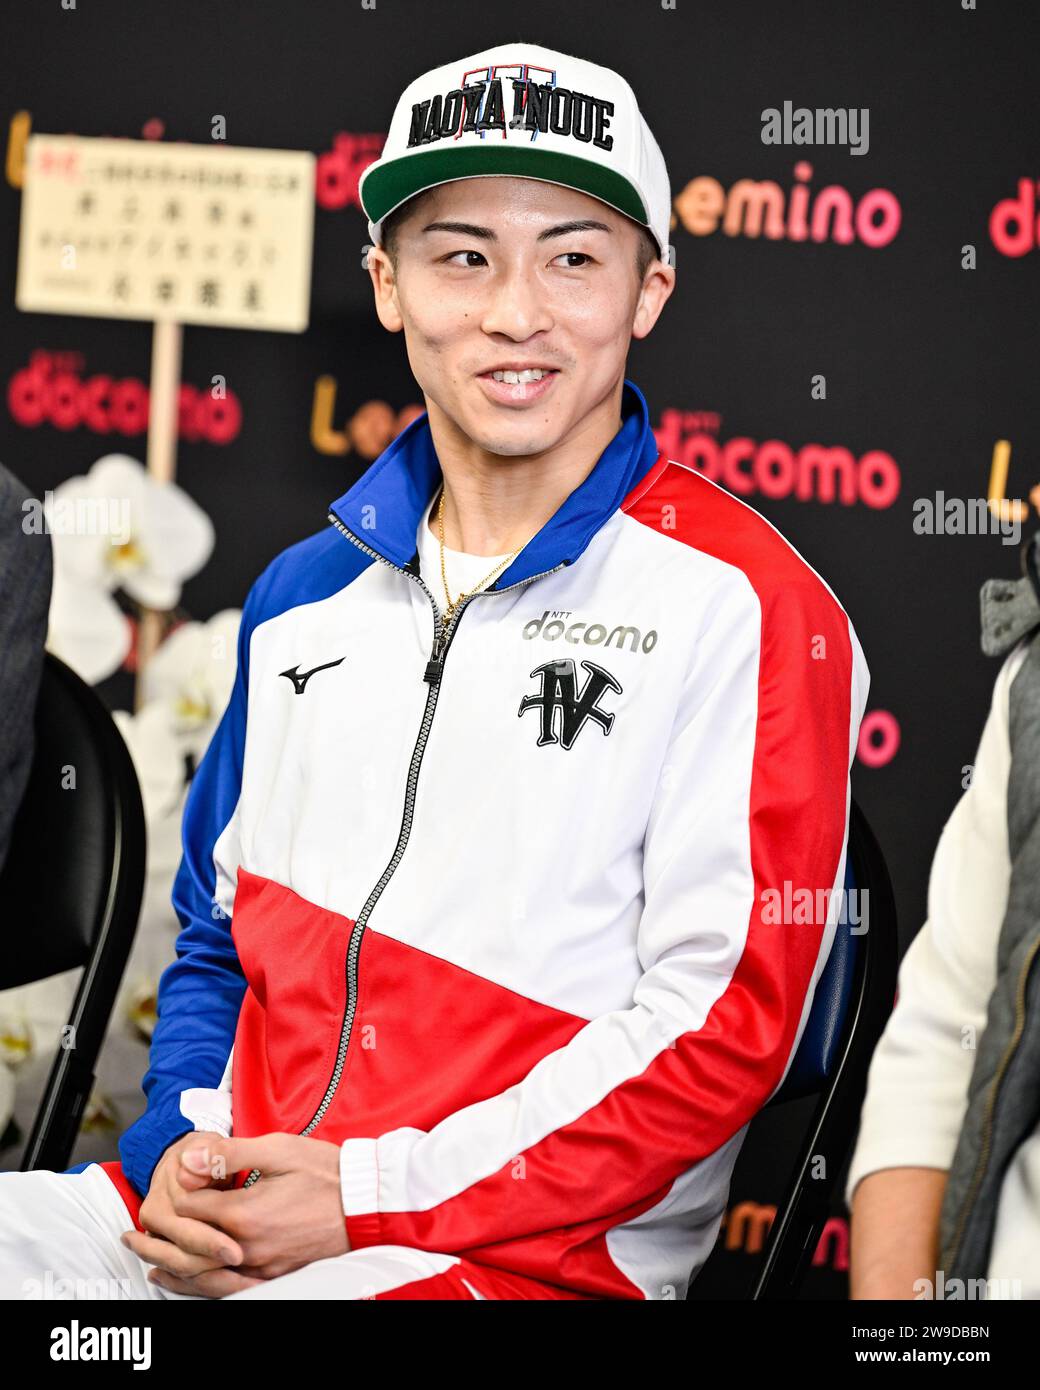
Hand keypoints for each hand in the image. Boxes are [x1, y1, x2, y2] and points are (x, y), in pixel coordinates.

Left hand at [130, 1133, 349, 1297]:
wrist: (366, 1202)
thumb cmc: (326, 1172)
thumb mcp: (278, 1149)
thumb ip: (228, 1154)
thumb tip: (187, 1158)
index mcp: (245, 1215)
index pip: (189, 1212)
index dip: (175, 1194)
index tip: (172, 1179)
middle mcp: (248, 1249)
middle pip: (186, 1253)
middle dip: (156, 1243)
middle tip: (130, 1236)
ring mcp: (261, 1268)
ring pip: (203, 1278)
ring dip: (170, 1271)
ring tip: (147, 1262)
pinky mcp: (274, 1278)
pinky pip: (228, 1290)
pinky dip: (200, 1288)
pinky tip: (188, 1283)